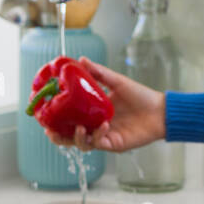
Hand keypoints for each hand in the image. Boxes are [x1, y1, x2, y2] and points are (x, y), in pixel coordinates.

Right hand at [42, 56, 165, 152]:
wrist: (160, 111)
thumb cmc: (140, 96)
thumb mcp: (116, 81)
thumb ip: (98, 73)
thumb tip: (81, 59)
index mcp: (91, 112)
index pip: (68, 118)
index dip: (54, 119)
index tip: (43, 113)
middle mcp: (94, 126)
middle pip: (69, 137)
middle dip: (57, 137)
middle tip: (50, 129)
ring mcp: (103, 136)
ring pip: (81, 144)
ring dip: (76, 137)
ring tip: (78, 127)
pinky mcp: (114, 144)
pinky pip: (99, 143)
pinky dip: (97, 135)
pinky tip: (103, 125)